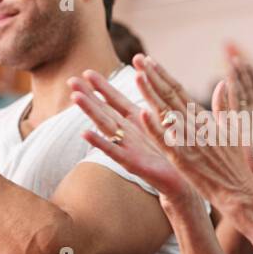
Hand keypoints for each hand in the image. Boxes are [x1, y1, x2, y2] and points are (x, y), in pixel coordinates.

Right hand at [68, 69, 190, 201]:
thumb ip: (156, 110)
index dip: (103, 87)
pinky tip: (85, 132)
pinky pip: (114, 151)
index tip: (87, 72)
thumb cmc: (172, 154)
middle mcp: (128, 133)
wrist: (182, 181)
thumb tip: (153, 90)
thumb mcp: (164, 127)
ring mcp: (127, 147)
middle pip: (105, 110)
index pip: (116, 100)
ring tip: (75, 97)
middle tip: (71, 79)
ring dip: (90, 111)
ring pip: (105, 126)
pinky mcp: (132, 163)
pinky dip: (100, 142)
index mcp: (137, 122)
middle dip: (88, 95)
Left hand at [132, 55, 252, 214]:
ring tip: (137, 76)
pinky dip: (155, 128)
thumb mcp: (232, 130)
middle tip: (138, 59)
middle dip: (153, 77)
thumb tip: (223, 83)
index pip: (179, 91)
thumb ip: (225, 106)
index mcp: (204, 118)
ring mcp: (189, 142)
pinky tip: (143, 114)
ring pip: (166, 115)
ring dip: (151, 95)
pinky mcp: (184, 160)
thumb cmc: (235, 164)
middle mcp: (196, 126)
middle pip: (170, 96)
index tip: (150, 61)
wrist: (239, 191)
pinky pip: (167, 142)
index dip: (163, 75)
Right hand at [217, 54, 252, 189]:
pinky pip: (228, 108)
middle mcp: (248, 119)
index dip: (252, 79)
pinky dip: (226, 95)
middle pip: (244, 92)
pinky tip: (225, 82)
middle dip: (240, 75)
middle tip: (237, 59)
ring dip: (234, 80)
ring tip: (233, 64)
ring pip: (236, 97)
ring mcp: (240, 123)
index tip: (248, 65)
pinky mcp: (234, 129)